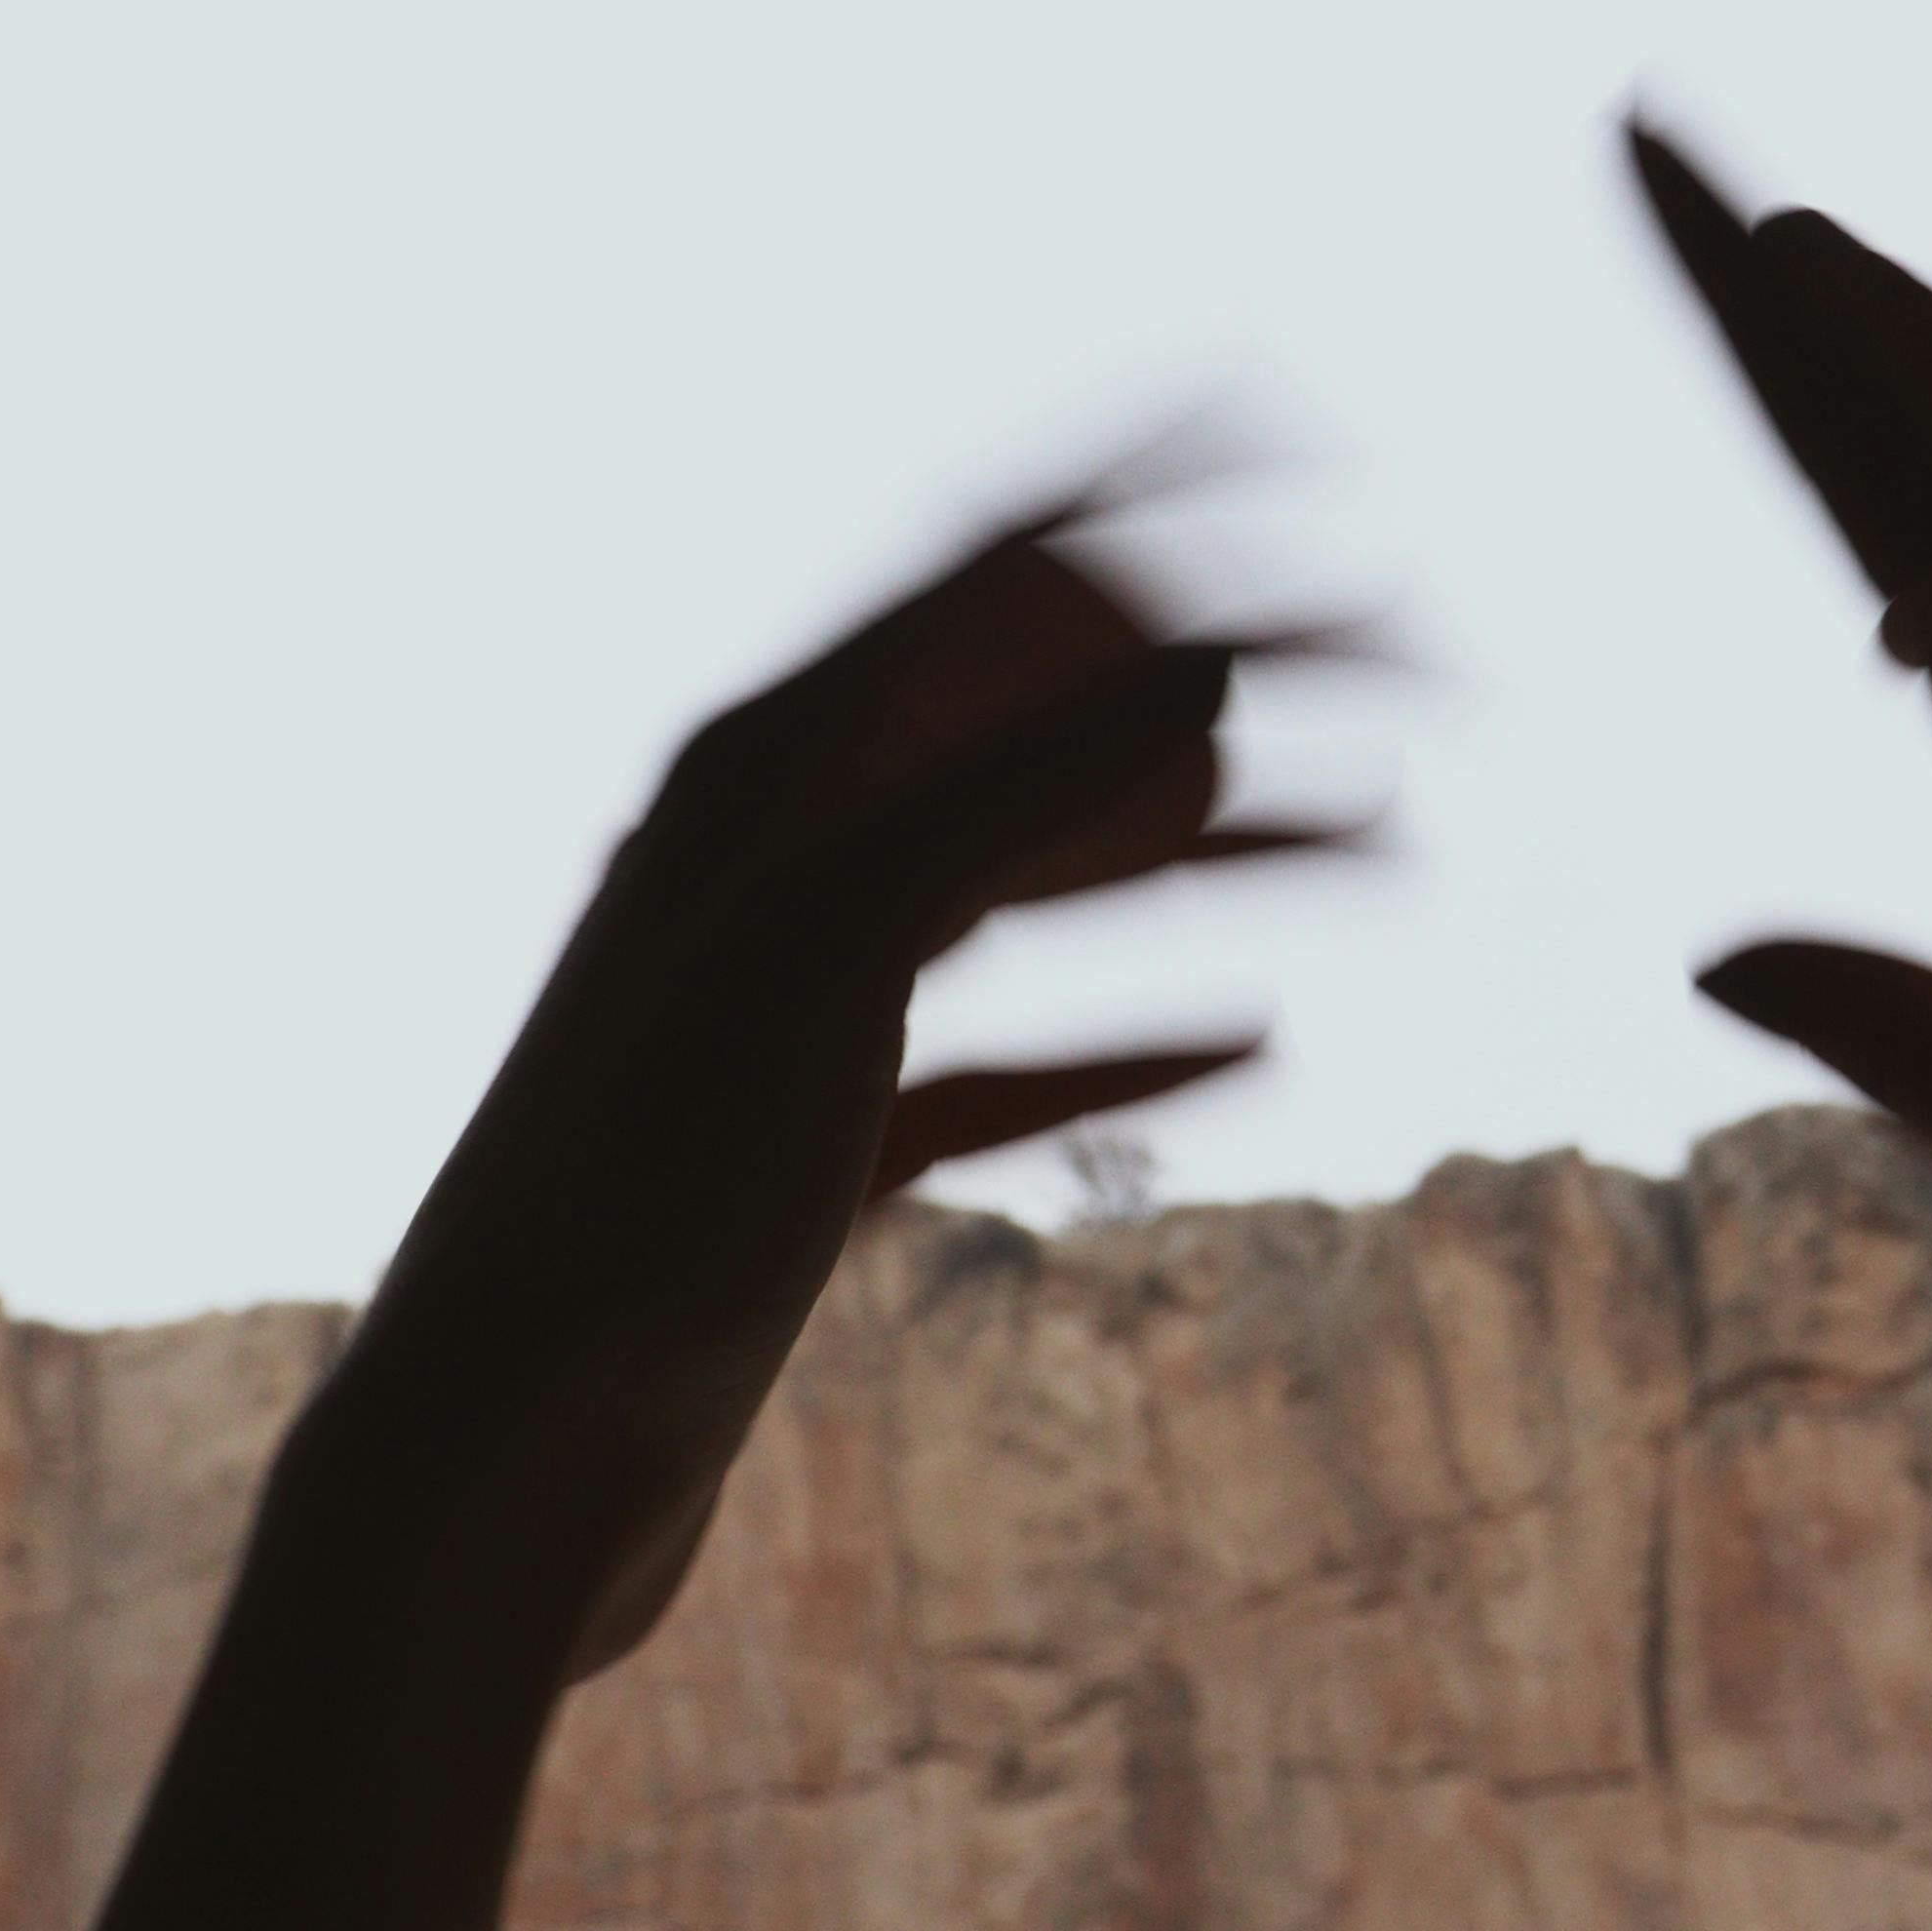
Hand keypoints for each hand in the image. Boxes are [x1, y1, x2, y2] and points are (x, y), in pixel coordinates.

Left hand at [325, 498, 1325, 1678]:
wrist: (502, 1461)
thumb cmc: (639, 1200)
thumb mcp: (840, 955)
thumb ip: (1019, 796)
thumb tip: (1205, 670)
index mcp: (767, 767)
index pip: (1008, 570)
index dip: (1175, 499)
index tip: (1345, 469)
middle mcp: (775, 854)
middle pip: (1052, 720)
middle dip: (1243, 688)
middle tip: (1428, 684)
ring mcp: (796, 1001)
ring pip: (1051, 884)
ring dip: (1219, 856)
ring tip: (1388, 858)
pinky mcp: (812, 1144)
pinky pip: (1012, 1058)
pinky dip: (1135, 1043)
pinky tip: (1262, 1048)